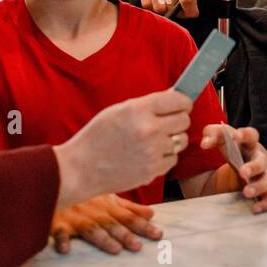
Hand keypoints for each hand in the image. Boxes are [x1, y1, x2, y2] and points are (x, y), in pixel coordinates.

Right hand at [50, 194, 161, 255]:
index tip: (158, 234)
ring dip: (101, 238)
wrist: (55, 179)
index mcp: (106, 206)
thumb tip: (152, 213)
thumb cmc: (84, 193)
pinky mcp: (56, 221)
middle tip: (138, 246)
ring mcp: (75, 216)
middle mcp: (94, 211)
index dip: (143, 226)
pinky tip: (66, 249)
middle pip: (111, 224)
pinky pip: (58, 230)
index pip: (128, 217)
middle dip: (125, 234)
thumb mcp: (108, 197)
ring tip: (115, 249)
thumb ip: (129, 207)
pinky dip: (61, 239)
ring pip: (90, 228)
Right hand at [54, 90, 192, 208]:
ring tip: (155, 140)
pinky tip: (149, 155)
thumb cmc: (97, 137)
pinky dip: (165, 157)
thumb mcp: (118, 111)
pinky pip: (173, 159)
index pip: (178, 100)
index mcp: (138, 109)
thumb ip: (147, 105)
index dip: (183, 102)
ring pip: (182, 140)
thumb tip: (173, 97)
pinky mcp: (152, 170)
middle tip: (168, 123)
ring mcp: (152, 151)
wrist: (81, 169)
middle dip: (179, 120)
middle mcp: (149, 129)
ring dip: (173, 140)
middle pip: (184, 120)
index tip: (183, 105)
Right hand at [138, 0, 223, 17]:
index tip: (193, 12)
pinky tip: (162, 1)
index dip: (191, 12)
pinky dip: (154, 6)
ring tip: (172, 4)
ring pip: (158, 7)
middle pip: (171, 6)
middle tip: (183, 8)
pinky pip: (146, 3)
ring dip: (166, 10)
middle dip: (179, 12)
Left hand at [202, 124, 266, 213]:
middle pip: (260, 161)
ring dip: (258, 187)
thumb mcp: (221, 140)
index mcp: (250, 144)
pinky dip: (263, 203)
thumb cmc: (232, 150)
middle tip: (242, 172)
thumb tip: (204, 144)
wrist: (240, 168)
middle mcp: (259, 159)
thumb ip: (211, 135)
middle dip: (253, 167)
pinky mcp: (265, 191)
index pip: (251, 135)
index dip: (245, 135)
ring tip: (246, 192)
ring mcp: (264, 175)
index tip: (236, 137)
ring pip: (266, 181)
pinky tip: (254, 208)